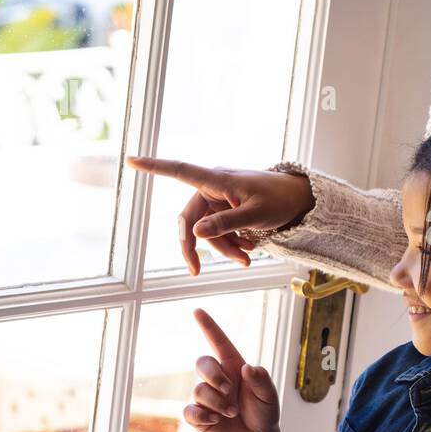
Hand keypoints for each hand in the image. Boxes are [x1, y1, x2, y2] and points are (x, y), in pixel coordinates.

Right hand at [125, 156, 314, 274]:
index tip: (130, 160)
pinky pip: (219, 233)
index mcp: (215, 180)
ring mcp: (218, 201)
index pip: (179, 170)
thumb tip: (195, 233)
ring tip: (247, 259)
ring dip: (223, 249)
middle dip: (198, 246)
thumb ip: (226, 224)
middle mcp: (211, 189)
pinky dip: (231, 244)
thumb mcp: (255, 215)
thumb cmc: (279, 200)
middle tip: (196, 271)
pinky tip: (248, 249)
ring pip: (206, 232)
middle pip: (189, 220)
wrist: (299, 200)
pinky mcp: (226, 212)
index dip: (154, 167)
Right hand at [183, 308, 281, 431]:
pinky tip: (215, 421)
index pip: (219, 342)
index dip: (208, 326)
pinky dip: (202, 416)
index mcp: (234, 367)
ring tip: (232, 413)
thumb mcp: (269, 396)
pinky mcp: (198, 416)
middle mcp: (217, 378)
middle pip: (202, 362)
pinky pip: (189, 411)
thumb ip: (261, 380)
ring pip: (199, 390)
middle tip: (229, 391)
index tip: (197, 311)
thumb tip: (247, 368)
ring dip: (217, 402)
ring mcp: (206, 397)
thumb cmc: (264, 412)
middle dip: (214, 375)